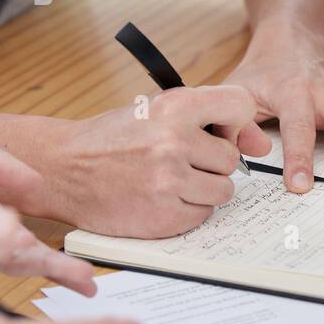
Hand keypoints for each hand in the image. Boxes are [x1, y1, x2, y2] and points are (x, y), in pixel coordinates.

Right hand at [45, 85, 269, 237]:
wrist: (62, 168)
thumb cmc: (112, 138)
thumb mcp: (156, 111)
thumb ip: (208, 119)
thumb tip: (261, 144)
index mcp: (173, 107)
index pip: (240, 106)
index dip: (237, 124)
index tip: (223, 133)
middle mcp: (173, 142)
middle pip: (231, 159)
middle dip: (212, 163)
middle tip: (179, 161)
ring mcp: (168, 182)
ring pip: (222, 191)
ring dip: (203, 189)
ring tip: (170, 180)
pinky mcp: (163, 217)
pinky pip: (202, 216)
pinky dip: (186, 210)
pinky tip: (160, 198)